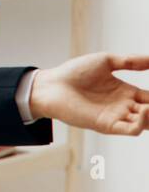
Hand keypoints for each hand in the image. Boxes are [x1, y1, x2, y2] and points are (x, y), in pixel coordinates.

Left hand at [30, 53, 148, 135]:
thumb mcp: (106, 61)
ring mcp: (116, 117)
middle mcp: (124, 107)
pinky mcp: (107, 125)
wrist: (51, 85)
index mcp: (126, 92)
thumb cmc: (74, 72)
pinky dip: (142, 123)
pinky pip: (131, 130)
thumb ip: (130, 61)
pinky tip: (144, 109)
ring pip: (146, 123)